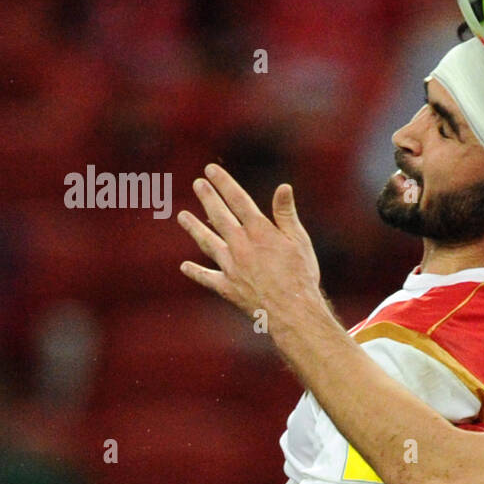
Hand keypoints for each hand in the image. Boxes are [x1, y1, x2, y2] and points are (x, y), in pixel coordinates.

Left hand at [178, 164, 323, 325]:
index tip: (210, 170)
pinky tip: (184, 266)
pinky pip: (207, 277)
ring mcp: (231, 267)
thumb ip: (286, 214)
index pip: (238, 200)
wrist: (293, 313)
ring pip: (207, 242)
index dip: (224, 184)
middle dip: (208, 198)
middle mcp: (241, 245)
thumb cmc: (302, 276)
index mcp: (260, 232)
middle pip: (219, 217)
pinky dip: (195, 271)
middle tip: (198, 184)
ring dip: (194, 228)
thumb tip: (283, 187)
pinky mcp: (227, 288)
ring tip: (182, 216)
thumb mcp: (299, 241)